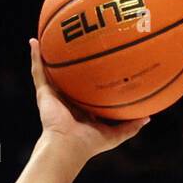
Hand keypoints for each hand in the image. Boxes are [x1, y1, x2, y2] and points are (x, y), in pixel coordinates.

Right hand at [30, 39, 147, 154]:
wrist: (68, 147)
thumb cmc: (89, 144)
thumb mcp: (115, 134)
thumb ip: (130, 126)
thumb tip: (148, 117)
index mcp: (81, 109)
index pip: (86, 90)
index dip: (91, 78)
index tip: (100, 63)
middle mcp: (67, 101)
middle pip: (69, 78)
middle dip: (71, 63)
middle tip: (76, 44)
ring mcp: (54, 96)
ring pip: (50, 71)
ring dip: (49, 55)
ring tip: (49, 36)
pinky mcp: (43, 93)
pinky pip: (38, 71)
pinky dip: (35, 56)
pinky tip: (34, 41)